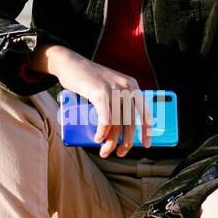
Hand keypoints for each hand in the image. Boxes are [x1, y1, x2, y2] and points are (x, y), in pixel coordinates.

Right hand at [33, 45, 152, 156]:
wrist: (71, 63)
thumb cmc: (90, 79)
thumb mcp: (111, 86)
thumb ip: (119, 101)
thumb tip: (124, 129)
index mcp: (132, 85)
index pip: (145, 111)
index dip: (147, 130)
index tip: (146, 144)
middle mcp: (126, 87)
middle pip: (130, 122)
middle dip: (126, 142)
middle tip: (120, 153)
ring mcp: (113, 90)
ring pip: (117, 124)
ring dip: (111, 142)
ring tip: (105, 151)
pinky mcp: (100, 93)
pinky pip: (105, 119)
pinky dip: (102, 132)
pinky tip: (98, 139)